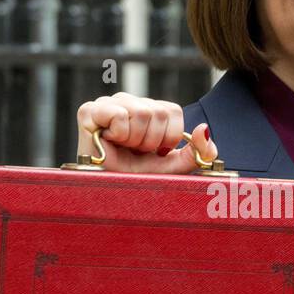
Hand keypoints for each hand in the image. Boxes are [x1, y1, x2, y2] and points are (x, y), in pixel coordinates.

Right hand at [75, 91, 217, 173]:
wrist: (107, 191)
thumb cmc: (135, 178)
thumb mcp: (172, 167)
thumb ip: (195, 152)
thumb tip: (205, 129)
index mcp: (148, 109)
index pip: (173, 110)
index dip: (169, 137)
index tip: (154, 152)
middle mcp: (128, 101)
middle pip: (159, 112)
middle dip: (151, 142)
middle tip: (135, 152)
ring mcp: (108, 103)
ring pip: (142, 113)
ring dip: (136, 140)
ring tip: (123, 148)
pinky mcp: (89, 111)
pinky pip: (120, 115)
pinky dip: (119, 135)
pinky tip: (109, 142)